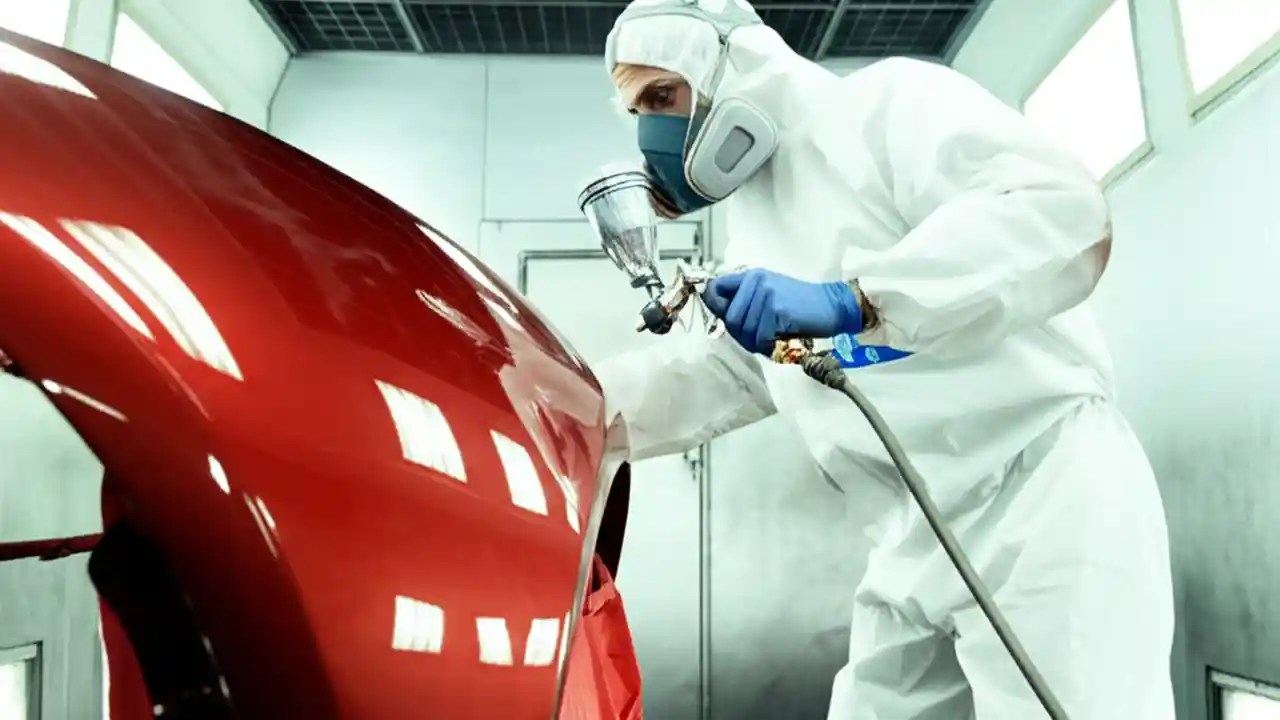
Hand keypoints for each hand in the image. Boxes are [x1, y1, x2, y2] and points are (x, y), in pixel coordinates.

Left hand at [701, 269, 863, 354]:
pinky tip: (781, 339)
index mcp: (751, 276)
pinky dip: (769, 346)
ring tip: (774, 338)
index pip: (715, 288)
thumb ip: (743, 301)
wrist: (833, 307)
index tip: (727, 319)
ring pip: (743, 330)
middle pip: (730, 318)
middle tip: (760, 338)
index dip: (715, 307)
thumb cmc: (801, 306)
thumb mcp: (769, 295)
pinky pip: (759, 337)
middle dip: (742, 335)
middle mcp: (756, 281)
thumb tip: (716, 309)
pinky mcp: (777, 310)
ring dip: (757, 342)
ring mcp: (766, 294)